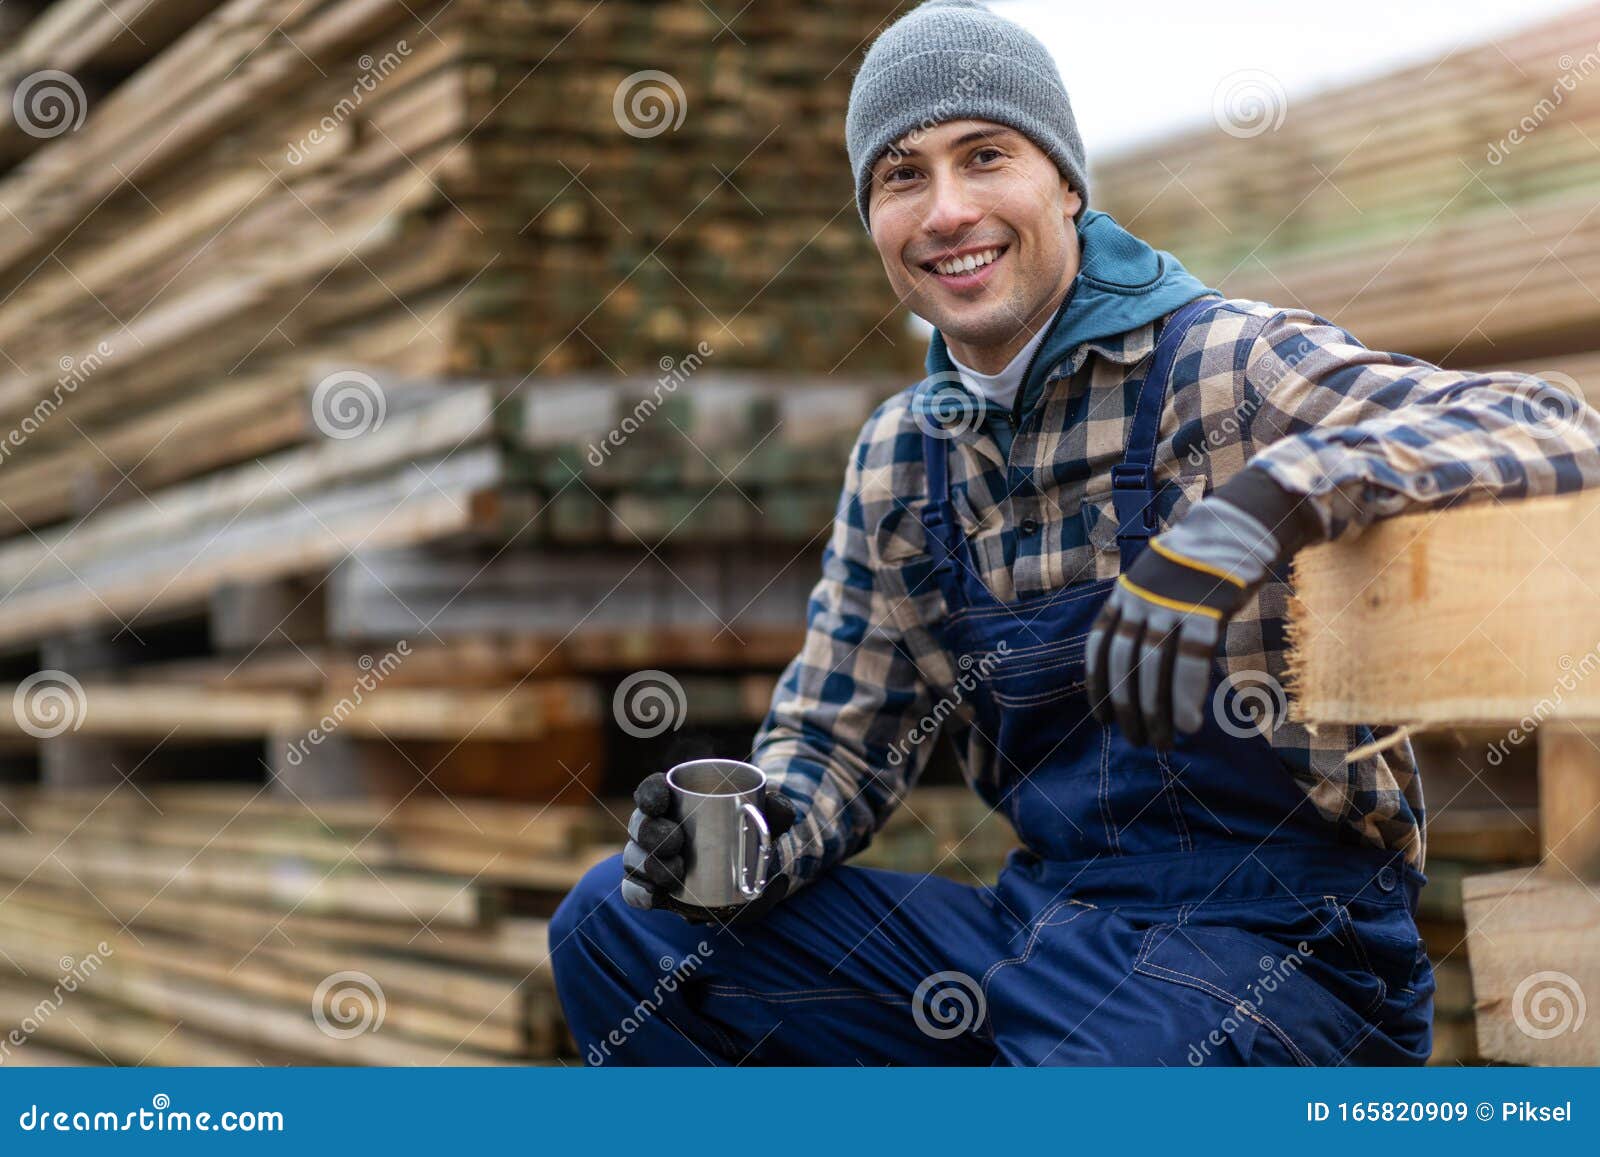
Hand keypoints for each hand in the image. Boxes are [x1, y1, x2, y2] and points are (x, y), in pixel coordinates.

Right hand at [621, 771, 797, 924]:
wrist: (752, 872)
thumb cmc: (753, 835)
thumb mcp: (768, 821)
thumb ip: (777, 810)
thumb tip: (778, 809)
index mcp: (676, 801)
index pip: (652, 790)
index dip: (650, 793)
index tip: (661, 801)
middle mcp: (657, 828)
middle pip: (640, 825)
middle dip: (652, 833)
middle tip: (676, 843)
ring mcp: (651, 860)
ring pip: (633, 858)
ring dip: (648, 864)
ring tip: (674, 872)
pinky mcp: (652, 889)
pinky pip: (633, 892)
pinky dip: (640, 893)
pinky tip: (654, 895)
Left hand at [1086, 469, 1318, 748]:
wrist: (1237, 526)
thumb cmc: (1199, 561)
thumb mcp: (1155, 579)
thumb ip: (1142, 612)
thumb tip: (1138, 658)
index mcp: (1125, 593)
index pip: (1100, 646)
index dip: (1098, 686)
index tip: (1102, 718)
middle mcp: (1141, 599)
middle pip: (1125, 664)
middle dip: (1127, 708)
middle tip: (1136, 741)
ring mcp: (1172, 604)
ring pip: (1154, 668)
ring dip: (1156, 712)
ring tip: (1161, 743)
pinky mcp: (1206, 610)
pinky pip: (1192, 661)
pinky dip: (1187, 696)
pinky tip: (1188, 725)